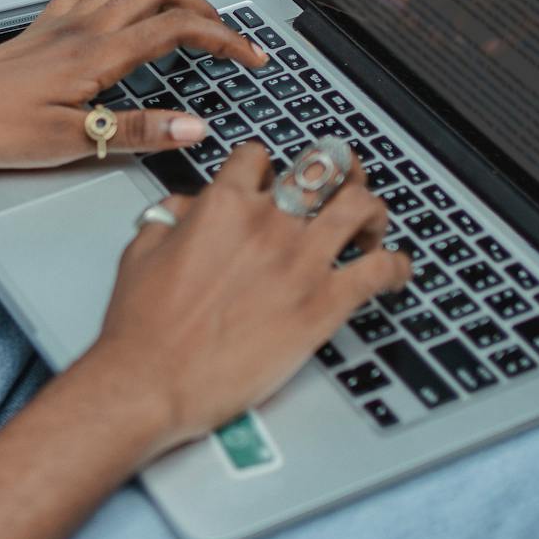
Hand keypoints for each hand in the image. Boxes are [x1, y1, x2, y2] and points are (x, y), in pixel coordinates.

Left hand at [0, 0, 265, 168]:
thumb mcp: (71, 142)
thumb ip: (138, 132)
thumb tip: (196, 127)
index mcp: (99, 55)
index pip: (178, 31)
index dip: (224, 39)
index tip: (253, 57)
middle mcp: (84, 28)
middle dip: (204, 7)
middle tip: (228, 35)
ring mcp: (61, 22)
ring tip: (187, 20)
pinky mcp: (40, 27)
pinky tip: (117, 12)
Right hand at [83, 145, 405, 453]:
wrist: (152, 381)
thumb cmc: (142, 327)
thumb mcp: (141, 252)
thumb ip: (170, 217)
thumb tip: (187, 206)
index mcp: (223, 206)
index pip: (259, 158)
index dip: (268, 166)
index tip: (273, 179)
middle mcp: (268, 223)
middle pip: (321, 169)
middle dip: (337, 169)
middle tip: (343, 180)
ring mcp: (301, 261)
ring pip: (360, 206)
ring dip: (372, 211)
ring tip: (371, 225)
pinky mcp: (324, 305)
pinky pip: (379, 271)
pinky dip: (396, 267)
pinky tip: (396, 272)